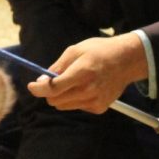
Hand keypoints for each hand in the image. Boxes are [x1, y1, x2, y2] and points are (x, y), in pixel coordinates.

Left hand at [26, 34, 147, 114]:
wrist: (127, 61)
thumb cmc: (100, 51)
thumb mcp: (76, 50)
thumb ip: (57, 66)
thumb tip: (41, 81)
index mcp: (81, 73)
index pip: (53, 89)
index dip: (38, 89)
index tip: (31, 86)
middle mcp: (88, 90)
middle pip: (55, 101)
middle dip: (49, 92)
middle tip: (53, 82)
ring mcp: (94, 101)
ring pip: (64, 106)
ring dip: (62, 97)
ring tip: (74, 82)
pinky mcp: (99, 108)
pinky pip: (77, 107)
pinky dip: (75, 100)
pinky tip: (87, 88)